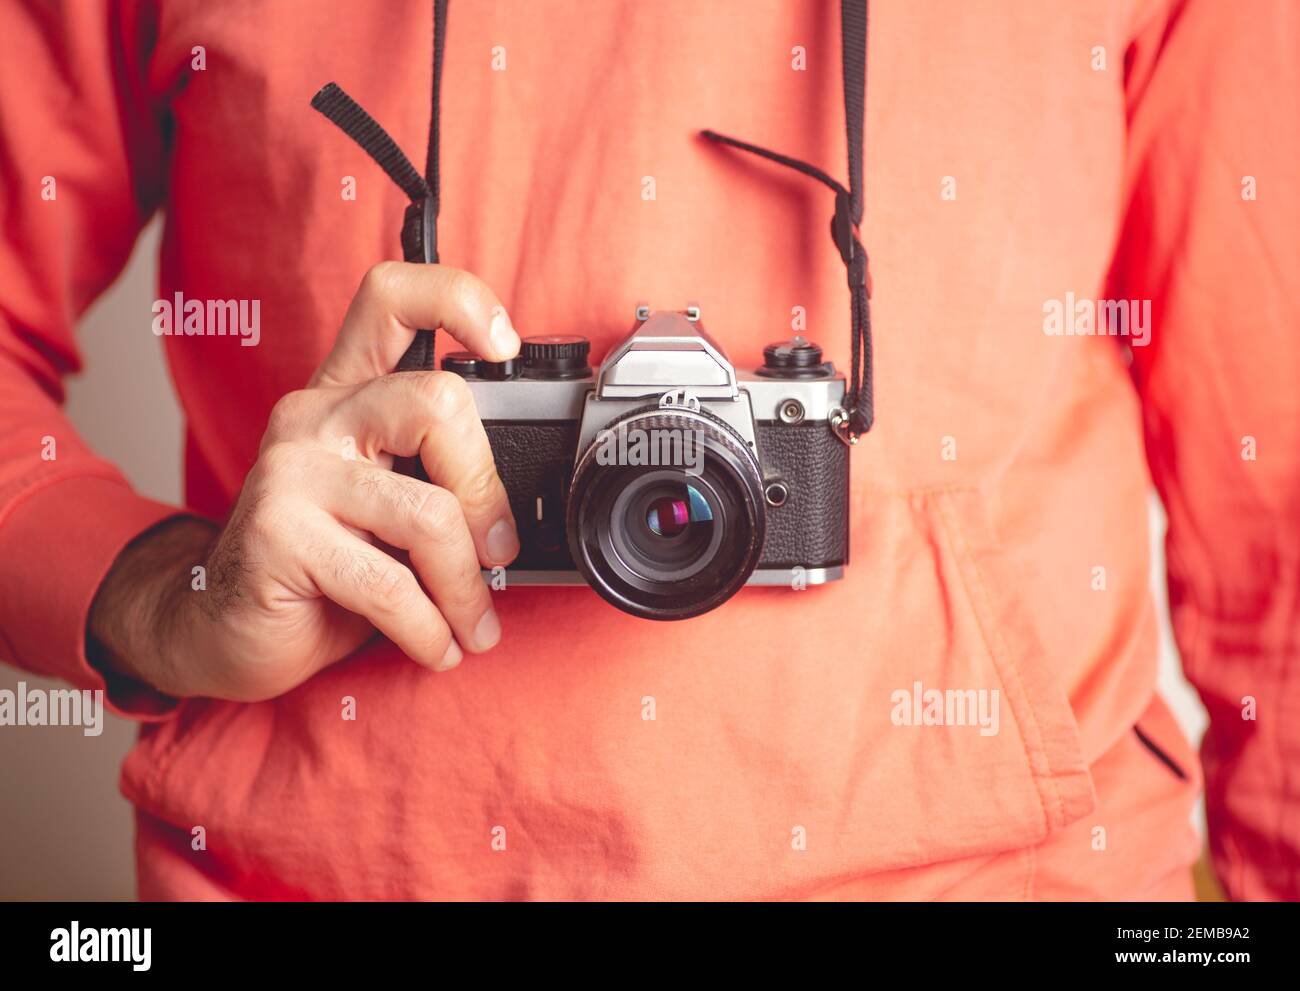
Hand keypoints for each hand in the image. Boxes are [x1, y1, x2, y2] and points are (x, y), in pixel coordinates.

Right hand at [89, 262, 521, 701]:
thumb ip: (436, 486)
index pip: (393, 297)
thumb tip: (520, 520)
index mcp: (347, 393)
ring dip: (466, 589)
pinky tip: (435, 647)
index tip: (504, 345)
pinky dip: (429, 630)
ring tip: (473, 625)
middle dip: (488, 493)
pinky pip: (390, 584)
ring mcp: (292, 470)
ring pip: (429, 513)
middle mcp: (317, 415)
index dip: (457, 299)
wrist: (222, 626)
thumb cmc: (321, 566)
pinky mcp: (278, 533)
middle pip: (437, 403)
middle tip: (499, 553)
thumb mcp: (388, 512)